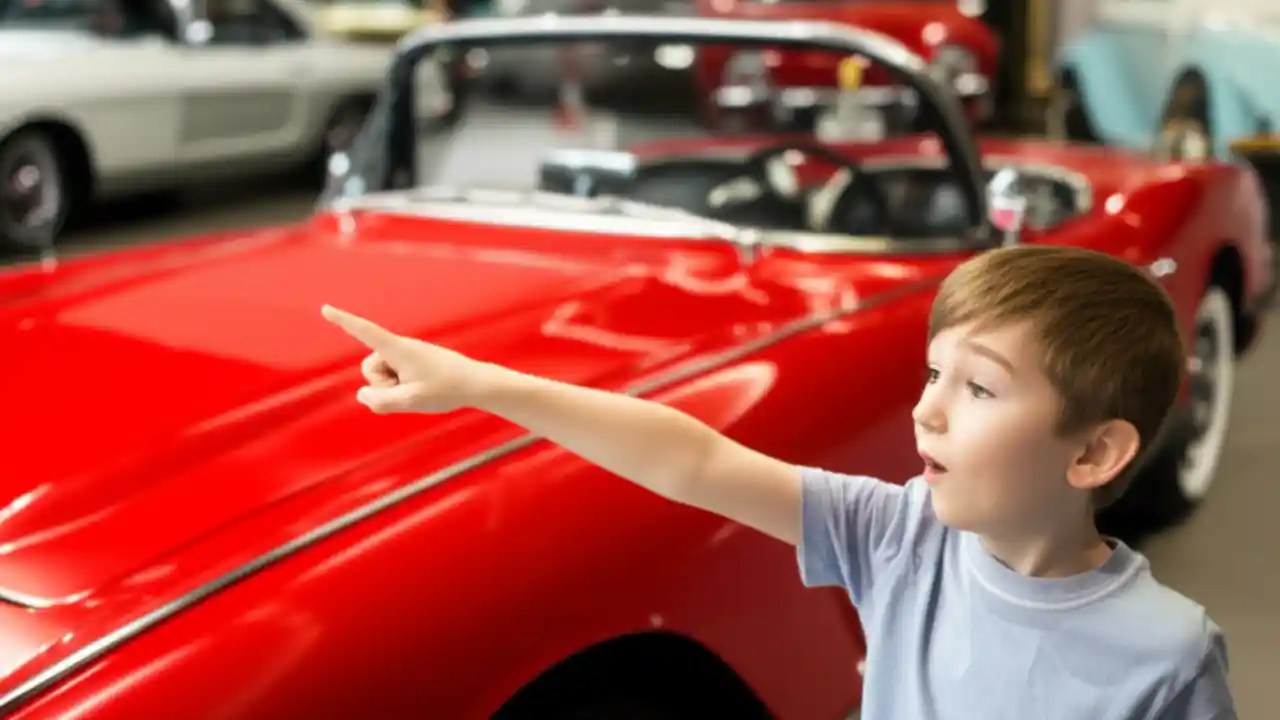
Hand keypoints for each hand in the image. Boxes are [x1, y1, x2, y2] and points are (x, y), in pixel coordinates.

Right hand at [321, 304, 490, 413]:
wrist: (476, 383)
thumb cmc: (445, 390)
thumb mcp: (409, 401)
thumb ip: (379, 401)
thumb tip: (363, 395)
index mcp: (398, 349)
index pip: (364, 331)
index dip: (343, 320)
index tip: (325, 308)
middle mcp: (400, 347)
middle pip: (369, 369)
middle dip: (381, 385)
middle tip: (411, 392)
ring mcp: (407, 356)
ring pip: (381, 377)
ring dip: (393, 389)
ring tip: (421, 390)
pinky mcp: (413, 364)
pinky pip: (394, 380)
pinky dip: (402, 390)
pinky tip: (424, 390)